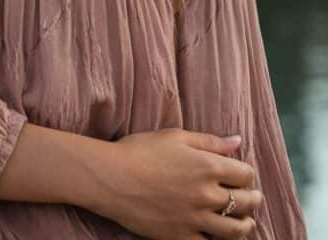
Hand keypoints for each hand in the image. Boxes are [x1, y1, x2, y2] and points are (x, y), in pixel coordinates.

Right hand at [80, 128, 262, 239]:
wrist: (111, 178)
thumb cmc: (140, 150)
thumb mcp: (175, 137)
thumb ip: (210, 141)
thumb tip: (237, 142)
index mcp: (208, 166)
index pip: (245, 174)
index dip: (246, 174)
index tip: (242, 174)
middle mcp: (208, 195)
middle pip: (246, 203)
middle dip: (253, 199)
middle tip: (253, 198)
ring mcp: (196, 219)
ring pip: (235, 231)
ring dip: (245, 225)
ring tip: (245, 222)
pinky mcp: (181, 237)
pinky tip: (218, 236)